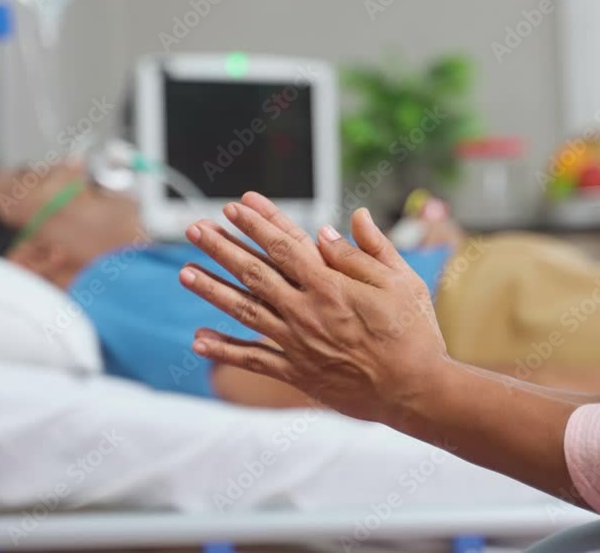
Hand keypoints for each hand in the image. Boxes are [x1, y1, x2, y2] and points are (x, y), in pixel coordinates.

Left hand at [180, 192, 449, 423]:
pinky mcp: (297, 372)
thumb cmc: (414, 333)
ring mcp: (298, 343)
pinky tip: (198, 340)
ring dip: (212, 290)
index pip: (285, 245)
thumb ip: (369, 251)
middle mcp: (307, 310)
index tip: (234, 207)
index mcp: (332, 284)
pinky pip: (253, 360)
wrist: (415, 392)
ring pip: (245, 311)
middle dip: (222, 248)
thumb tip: (338, 224)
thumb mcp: (403, 282)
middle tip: (194, 229)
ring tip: (184, 273)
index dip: (256, 223)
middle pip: (254, 272)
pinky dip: (225, 350)